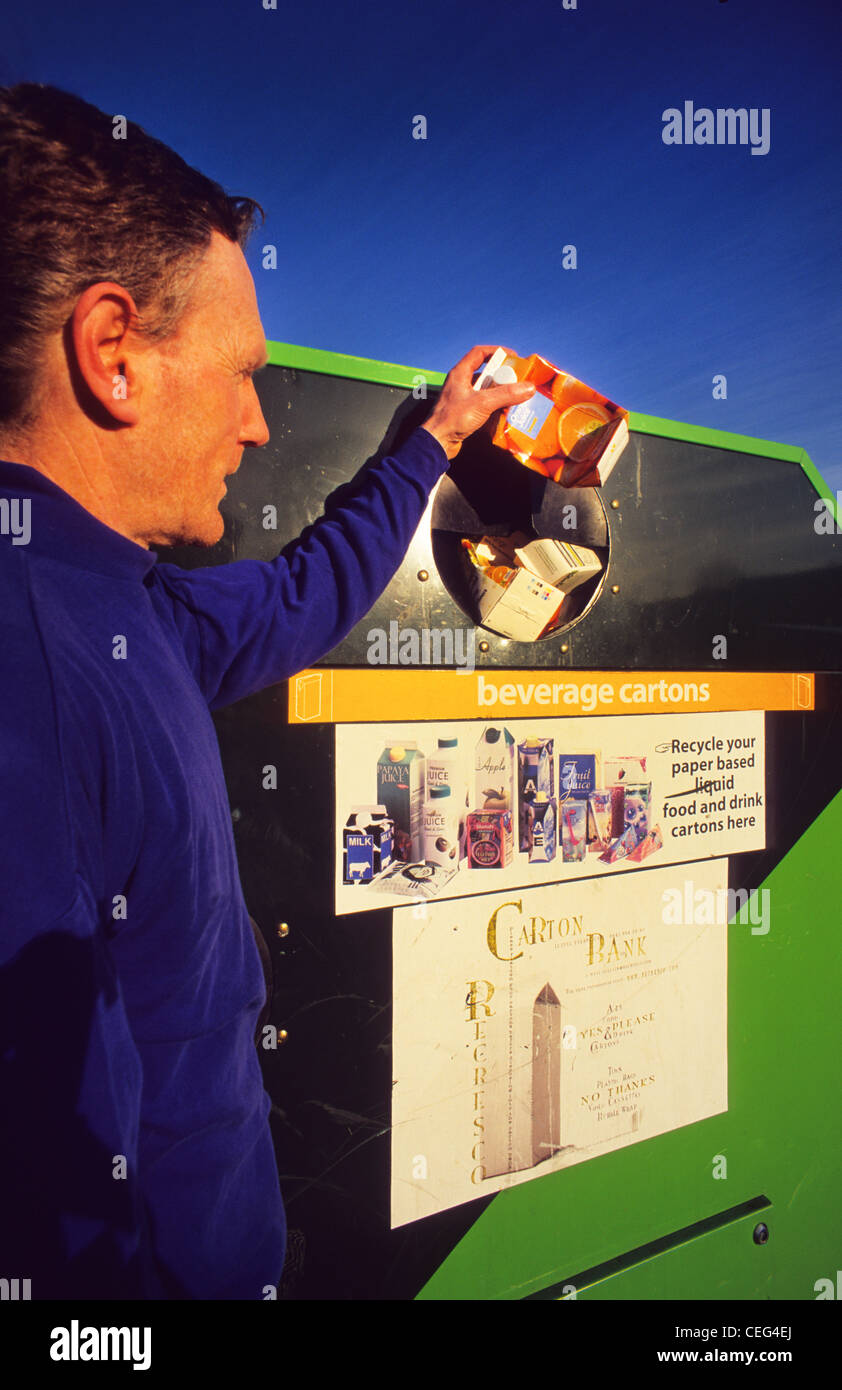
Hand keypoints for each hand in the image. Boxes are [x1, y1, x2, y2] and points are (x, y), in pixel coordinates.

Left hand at [420, 344, 534, 459]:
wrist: (437, 443)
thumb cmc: (454, 419)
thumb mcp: (483, 403)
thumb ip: (506, 394)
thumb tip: (529, 387)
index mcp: (460, 373)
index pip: (479, 353)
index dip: (497, 352)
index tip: (513, 357)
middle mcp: (460, 383)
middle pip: (485, 372)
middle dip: (503, 376)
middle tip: (518, 381)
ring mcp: (462, 398)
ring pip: (485, 390)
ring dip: (500, 393)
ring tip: (514, 398)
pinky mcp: (464, 412)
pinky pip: (483, 403)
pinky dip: (494, 405)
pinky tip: (504, 412)